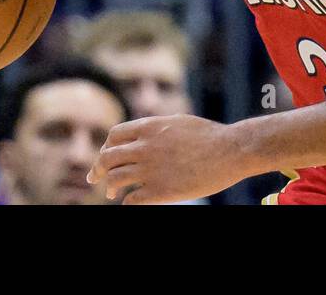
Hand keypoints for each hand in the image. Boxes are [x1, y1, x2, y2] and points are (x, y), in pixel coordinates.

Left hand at [88, 115, 252, 204]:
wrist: (230, 151)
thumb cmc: (210, 136)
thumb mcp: (178, 122)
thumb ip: (156, 128)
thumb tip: (142, 133)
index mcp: (150, 127)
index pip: (114, 136)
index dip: (107, 147)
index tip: (106, 157)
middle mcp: (145, 147)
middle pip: (108, 158)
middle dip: (98, 169)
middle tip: (95, 178)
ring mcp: (152, 169)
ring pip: (116, 179)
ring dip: (110, 187)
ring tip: (111, 193)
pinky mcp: (161, 191)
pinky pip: (132, 200)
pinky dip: (126, 203)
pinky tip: (128, 203)